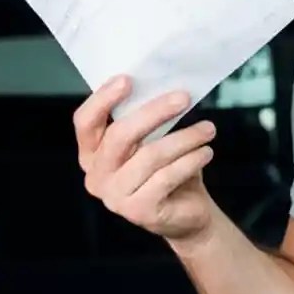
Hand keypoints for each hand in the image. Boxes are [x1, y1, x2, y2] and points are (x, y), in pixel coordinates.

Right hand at [74, 75, 218, 244]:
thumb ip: (148, 121)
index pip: (85, 122)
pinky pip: (167, 176)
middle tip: (184, 97)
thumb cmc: (169, 170)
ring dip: (185, 137)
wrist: (188, 214)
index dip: (102, 99)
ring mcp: (115, 197)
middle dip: (154, 112)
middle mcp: (97, 176)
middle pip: (120, 135)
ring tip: (208, 129)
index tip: (128, 79)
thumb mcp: (154, 142)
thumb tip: (166, 85)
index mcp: (93, 154)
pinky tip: (206, 152)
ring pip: (150, 155)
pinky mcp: (138, 211)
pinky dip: (191, 160)